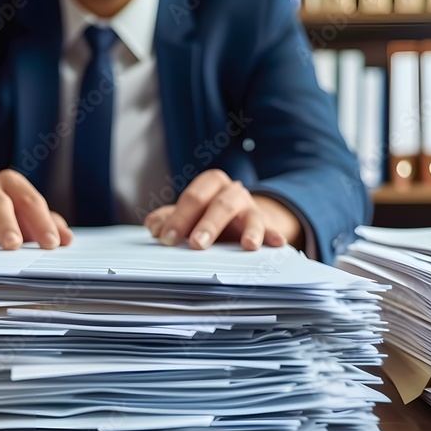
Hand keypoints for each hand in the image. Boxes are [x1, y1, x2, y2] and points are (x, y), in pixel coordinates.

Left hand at [143, 169, 302, 250]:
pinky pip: (272, 230)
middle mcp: (233, 191)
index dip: (179, 218)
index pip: (194, 197)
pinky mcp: (267, 225)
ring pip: (251, 215)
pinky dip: (275, 237)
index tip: (166, 239)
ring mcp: (252, 208)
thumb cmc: (207, 215)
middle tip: (197, 244)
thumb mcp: (187, 216)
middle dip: (209, 224)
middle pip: (221, 204)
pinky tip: (277, 244)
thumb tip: (153, 226)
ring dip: (250, 230)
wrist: (238, 219)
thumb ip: (169, 219)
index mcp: (210, 184)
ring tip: (248, 245)